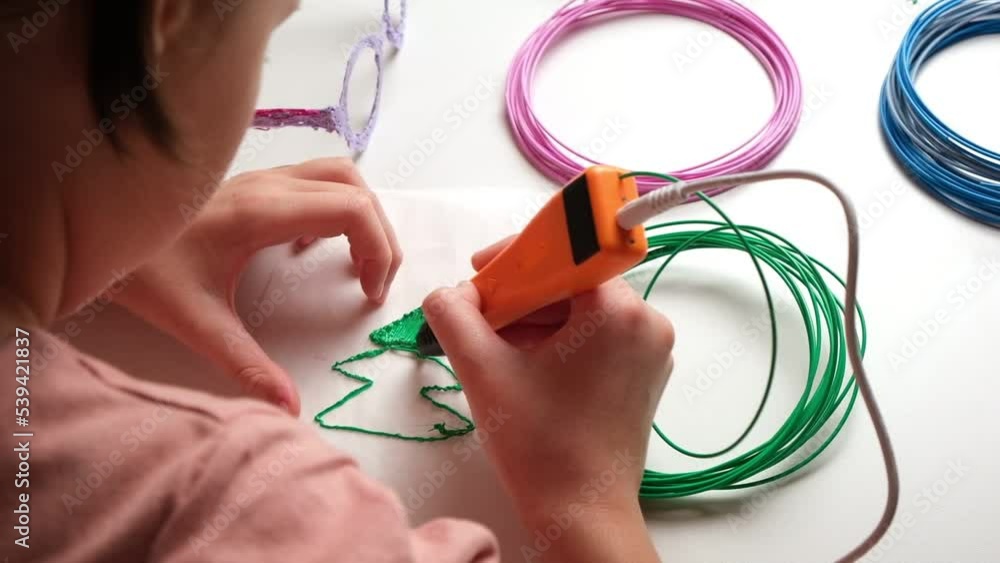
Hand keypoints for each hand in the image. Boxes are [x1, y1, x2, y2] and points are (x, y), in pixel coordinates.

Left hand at [119, 158, 402, 415]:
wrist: (95, 231)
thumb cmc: (142, 272)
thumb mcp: (195, 322)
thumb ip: (246, 365)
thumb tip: (289, 409)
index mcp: (262, 212)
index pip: (353, 209)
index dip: (378, 250)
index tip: (367, 294)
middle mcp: (267, 185)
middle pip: (356, 187)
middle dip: (381, 234)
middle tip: (372, 283)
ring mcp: (259, 178)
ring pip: (338, 174)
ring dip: (362, 213)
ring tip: (357, 261)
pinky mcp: (250, 184)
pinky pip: (313, 180)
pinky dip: (333, 207)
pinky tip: (311, 248)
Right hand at [422, 238, 672, 562]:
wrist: (581, 513)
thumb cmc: (538, 444)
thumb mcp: (483, 370)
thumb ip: (453, 317)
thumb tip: (445, 294)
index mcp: (618, 310)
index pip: (562, 253)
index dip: (514, 256)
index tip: (480, 272)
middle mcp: (647, 322)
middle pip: (573, 282)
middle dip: (521, 294)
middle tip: (481, 315)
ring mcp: (652, 350)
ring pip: (585, 310)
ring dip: (538, 318)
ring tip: (498, 345)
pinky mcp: (646, 374)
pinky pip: (600, 336)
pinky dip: (563, 339)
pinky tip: (528, 363)